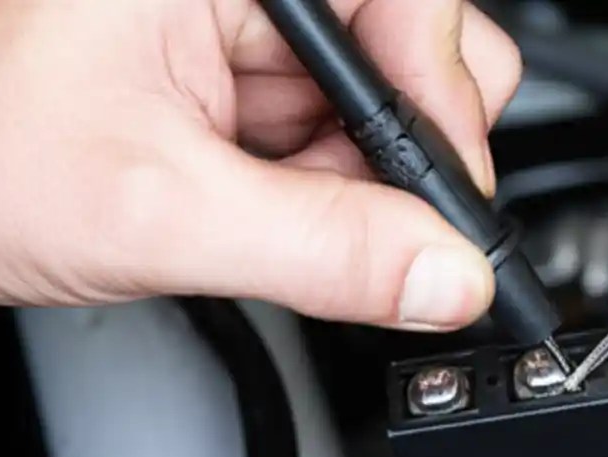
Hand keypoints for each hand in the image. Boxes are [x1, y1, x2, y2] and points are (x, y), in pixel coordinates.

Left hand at [0, 0, 519, 330]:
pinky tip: (252, 207)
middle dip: (399, 154)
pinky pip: (340, 140)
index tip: (438, 200)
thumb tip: (446, 277)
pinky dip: (321, 193)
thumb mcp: (160, 212)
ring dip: (353, 184)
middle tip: (337, 208)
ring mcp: (253, 30)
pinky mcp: (247, 81)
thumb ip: (325, 250)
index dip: (442, 100)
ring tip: (255, 208)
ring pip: (385, 110)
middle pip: (420, 53)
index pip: (415, 5)